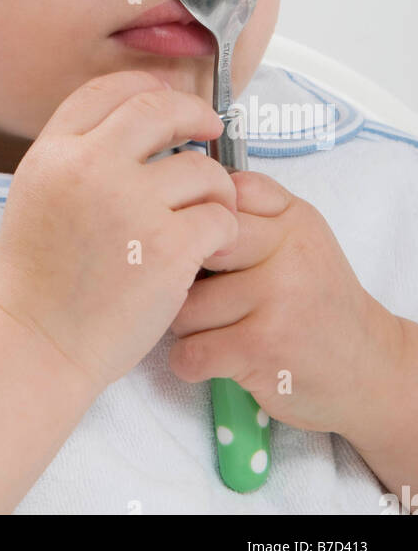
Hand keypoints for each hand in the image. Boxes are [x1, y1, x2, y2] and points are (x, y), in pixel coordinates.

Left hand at [167, 170, 401, 434]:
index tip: (203, 245)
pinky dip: (189, 361)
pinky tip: (211, 356)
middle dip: (182, 274)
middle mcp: (286, 257)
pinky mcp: (259, 351)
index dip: (198, 223)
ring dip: (186, 325)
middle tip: (198, 289)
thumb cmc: (318, 297)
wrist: (367, 365)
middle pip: (193, 251)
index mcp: (293, 222)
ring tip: (212, 327)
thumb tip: (200, 185)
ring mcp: (275, 304)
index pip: (222, 198)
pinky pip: (189, 351)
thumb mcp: (301, 234)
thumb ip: (257, 203)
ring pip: (184, 307)